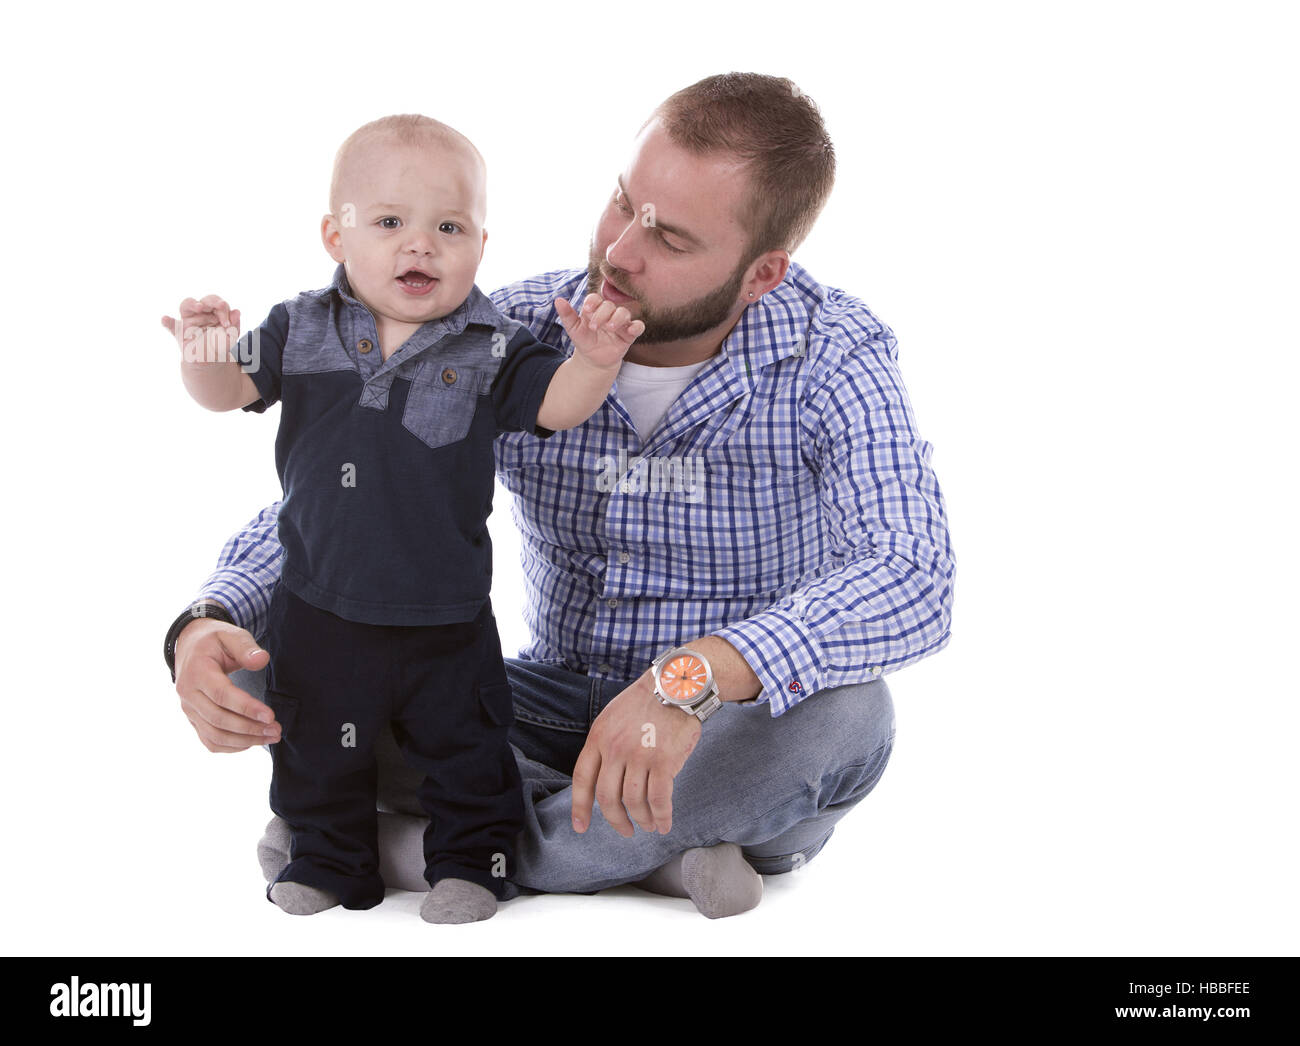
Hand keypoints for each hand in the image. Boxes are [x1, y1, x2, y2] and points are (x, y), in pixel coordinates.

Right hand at [161, 295, 241, 361]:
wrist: (211, 362)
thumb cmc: (220, 345)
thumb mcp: (231, 337)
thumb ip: (234, 326)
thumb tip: (237, 311)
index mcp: (214, 312)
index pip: (218, 303)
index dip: (223, 309)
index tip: (227, 324)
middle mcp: (200, 313)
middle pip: (204, 300)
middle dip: (212, 302)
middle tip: (219, 307)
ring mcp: (189, 321)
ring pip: (187, 306)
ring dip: (194, 305)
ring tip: (200, 308)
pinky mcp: (180, 332)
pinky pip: (171, 326)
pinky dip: (168, 322)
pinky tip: (165, 319)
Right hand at [174, 615, 274, 751]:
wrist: (190, 647)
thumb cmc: (214, 641)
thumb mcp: (230, 634)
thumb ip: (246, 647)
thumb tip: (261, 660)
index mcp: (197, 671)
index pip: (222, 695)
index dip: (246, 707)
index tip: (270, 716)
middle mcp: (188, 693)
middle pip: (218, 719)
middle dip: (250, 728)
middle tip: (277, 730)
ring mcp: (189, 709)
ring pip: (214, 734)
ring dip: (244, 740)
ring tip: (270, 738)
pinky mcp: (194, 719)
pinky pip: (209, 740)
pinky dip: (231, 747)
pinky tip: (252, 742)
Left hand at [554, 293, 643, 369]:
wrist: (593, 360)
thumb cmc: (584, 341)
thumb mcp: (573, 329)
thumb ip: (566, 315)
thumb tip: (557, 300)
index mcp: (595, 309)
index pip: (596, 298)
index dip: (592, 302)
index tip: (586, 310)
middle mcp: (609, 313)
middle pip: (610, 305)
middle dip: (602, 314)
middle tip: (593, 327)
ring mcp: (620, 323)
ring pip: (624, 313)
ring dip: (617, 318)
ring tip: (609, 328)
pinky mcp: (629, 334)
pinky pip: (638, 326)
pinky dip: (636, 327)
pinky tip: (630, 330)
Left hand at [570, 672, 701, 835]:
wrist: (677, 685)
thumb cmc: (648, 701)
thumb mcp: (613, 716)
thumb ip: (605, 745)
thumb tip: (605, 778)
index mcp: (599, 737)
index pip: (582, 779)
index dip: (580, 806)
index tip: (580, 827)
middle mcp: (615, 748)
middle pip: (607, 797)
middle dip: (616, 820)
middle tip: (625, 831)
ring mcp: (639, 756)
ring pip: (634, 801)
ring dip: (642, 819)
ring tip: (649, 826)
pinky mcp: (664, 761)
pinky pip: (659, 799)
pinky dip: (661, 816)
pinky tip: (664, 824)